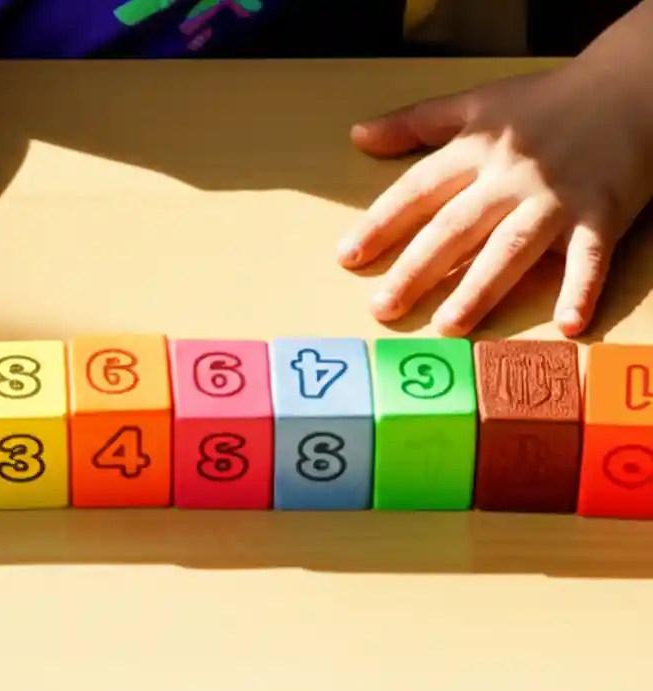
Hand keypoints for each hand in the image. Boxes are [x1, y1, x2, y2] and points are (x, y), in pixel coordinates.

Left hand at [337, 59, 652, 336]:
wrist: (633, 83)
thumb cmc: (548, 99)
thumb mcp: (476, 101)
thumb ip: (415, 122)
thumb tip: (358, 137)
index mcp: (476, 148)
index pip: (418, 191)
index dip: (380, 224)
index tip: (347, 257)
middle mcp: (510, 174)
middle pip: (454, 227)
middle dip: (416, 269)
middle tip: (383, 308)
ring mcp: (557, 195)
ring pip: (510, 246)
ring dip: (479, 288)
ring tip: (448, 325)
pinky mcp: (603, 211)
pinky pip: (590, 255)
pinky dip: (581, 288)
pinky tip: (568, 323)